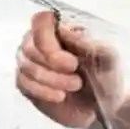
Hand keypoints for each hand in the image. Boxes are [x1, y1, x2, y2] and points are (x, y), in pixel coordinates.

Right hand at [17, 11, 124, 128]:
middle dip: (53, 67)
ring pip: (26, 66)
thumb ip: (88, 43)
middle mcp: (40, 41)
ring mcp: (30, 62)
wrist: (101, 106)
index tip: (71, 63)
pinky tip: (59, 96)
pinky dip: (42, 91)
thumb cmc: (105, 77)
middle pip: (30, 45)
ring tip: (74, 87)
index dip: (49, 42)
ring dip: (51, 80)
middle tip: (77, 80)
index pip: (41, 21)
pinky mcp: (26, 83)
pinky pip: (22, 83)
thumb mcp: (107, 58)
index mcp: (61, 28)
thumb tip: (64, 31)